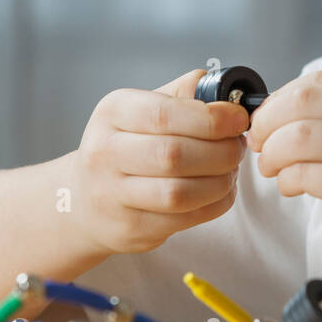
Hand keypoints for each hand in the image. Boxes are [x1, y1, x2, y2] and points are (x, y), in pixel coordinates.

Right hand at [67, 69, 250, 254]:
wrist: (83, 198)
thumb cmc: (126, 145)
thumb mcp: (143, 108)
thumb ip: (184, 94)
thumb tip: (229, 91)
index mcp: (112, 113)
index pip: (164, 114)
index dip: (211, 118)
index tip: (238, 119)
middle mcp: (104, 153)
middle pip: (174, 156)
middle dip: (221, 151)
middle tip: (238, 147)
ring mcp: (112, 196)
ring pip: (180, 193)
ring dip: (220, 181)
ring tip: (231, 170)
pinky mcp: (129, 229)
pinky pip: (185, 219)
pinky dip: (215, 204)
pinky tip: (220, 190)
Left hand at [246, 69, 321, 279]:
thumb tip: (287, 113)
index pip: (319, 81)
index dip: (282, 100)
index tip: (269, 121)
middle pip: (302, 102)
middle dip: (268, 124)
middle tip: (259, 145)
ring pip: (298, 138)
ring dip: (273, 155)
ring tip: (274, 170)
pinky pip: (308, 176)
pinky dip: (290, 181)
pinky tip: (294, 188)